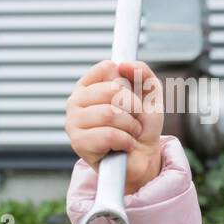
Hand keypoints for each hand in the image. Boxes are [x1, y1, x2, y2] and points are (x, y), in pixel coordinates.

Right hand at [65, 59, 165, 194]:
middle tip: (133, 120)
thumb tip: (125, 64)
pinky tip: (123, 145)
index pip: (108, 68)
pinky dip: (126, 141)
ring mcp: (73, 122)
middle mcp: (76, 101)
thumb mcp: (150, 96)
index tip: (132, 98)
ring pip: (110, 113)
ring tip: (129, 133)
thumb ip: (143, 74)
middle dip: (134, 108)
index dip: (129, 84)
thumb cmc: (141, 127)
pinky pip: (109, 134)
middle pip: (112, 90)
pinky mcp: (78, 143)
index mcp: (89, 85)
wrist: (143, 158)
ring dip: (131, 126)